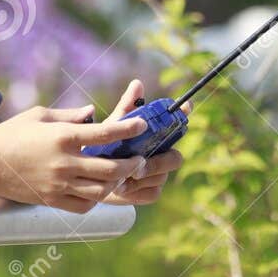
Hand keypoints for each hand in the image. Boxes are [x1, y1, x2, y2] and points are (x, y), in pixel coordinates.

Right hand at [0, 104, 147, 214]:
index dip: (129, 129)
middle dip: (132, 164)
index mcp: (63, 137)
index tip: (142, 124)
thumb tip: (92, 112)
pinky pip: (84, 205)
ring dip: (117, 183)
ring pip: (101, 190)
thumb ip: (70, 115)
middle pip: (111, 168)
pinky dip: (96, 198)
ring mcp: (59, 184)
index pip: (106, 133)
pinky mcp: (52, 200)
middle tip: (140, 159)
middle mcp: (64, 162)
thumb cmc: (11, 133)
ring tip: (123, 175)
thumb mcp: (40, 115)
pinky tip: (99, 188)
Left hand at [100, 79, 184, 206]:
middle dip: (156, 164)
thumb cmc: (104, 148)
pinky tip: (122, 190)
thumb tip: (138, 84)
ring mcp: (159, 174)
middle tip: (136, 168)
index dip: (184, 114)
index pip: (177, 123)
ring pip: (161, 177)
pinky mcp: (152, 191)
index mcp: (155, 135)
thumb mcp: (111, 128)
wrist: (91, 178)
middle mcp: (162, 153)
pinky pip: (153, 193)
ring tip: (119, 181)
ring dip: (140, 180)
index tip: (186, 105)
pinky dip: (136, 192)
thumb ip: (125, 109)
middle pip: (175, 158)